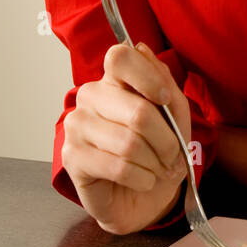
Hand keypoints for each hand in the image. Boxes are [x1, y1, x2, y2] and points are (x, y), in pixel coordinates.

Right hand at [62, 41, 191, 234]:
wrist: (145, 197)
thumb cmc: (158, 151)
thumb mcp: (175, 116)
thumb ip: (165, 83)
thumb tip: (142, 49)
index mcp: (114, 79)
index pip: (120, 57)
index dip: (147, 77)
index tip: (165, 100)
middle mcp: (90, 96)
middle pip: (138, 111)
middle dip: (167, 141)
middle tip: (173, 156)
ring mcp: (76, 125)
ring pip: (130, 143)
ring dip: (156, 163)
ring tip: (160, 170)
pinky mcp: (71, 157)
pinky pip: (118, 166)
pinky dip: (142, 178)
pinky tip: (144, 180)